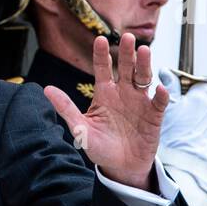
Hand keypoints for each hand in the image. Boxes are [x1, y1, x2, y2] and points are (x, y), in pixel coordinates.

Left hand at [43, 34, 169, 189]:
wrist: (120, 167)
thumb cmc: (99, 147)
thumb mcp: (80, 128)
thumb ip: (66, 108)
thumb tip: (46, 89)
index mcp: (104, 94)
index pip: (102, 69)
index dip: (101, 55)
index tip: (100, 39)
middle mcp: (123, 94)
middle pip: (125, 68)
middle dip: (127, 53)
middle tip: (128, 38)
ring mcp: (139, 103)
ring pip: (143, 79)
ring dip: (144, 65)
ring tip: (144, 51)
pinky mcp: (153, 116)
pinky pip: (158, 103)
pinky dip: (160, 96)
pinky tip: (159, 88)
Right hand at [158, 70, 206, 168]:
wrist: (184, 167)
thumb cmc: (172, 138)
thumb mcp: (166, 109)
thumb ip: (170, 87)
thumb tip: (167, 72)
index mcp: (200, 97)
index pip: (197, 84)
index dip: (185, 89)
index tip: (177, 97)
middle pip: (202, 100)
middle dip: (192, 106)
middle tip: (177, 117)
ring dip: (197, 120)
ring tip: (184, 131)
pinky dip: (204, 132)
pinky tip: (192, 140)